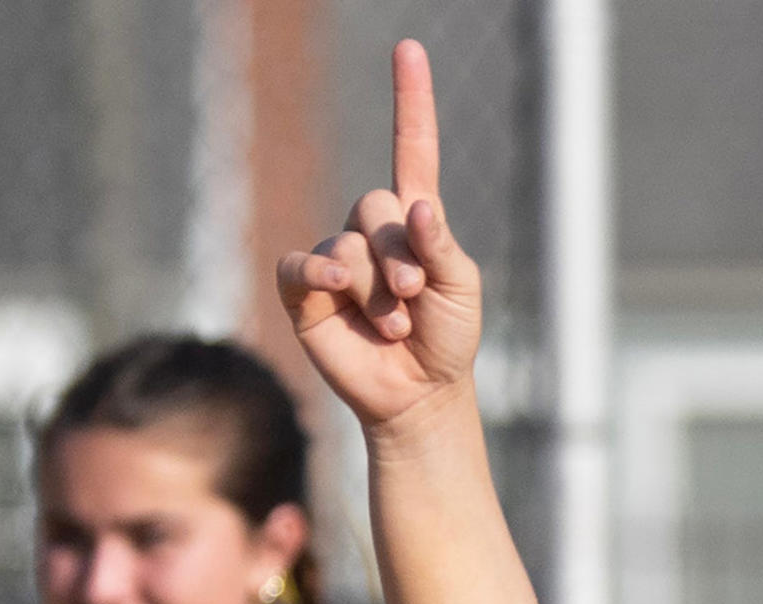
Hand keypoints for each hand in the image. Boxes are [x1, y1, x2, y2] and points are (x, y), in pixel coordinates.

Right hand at [280, 42, 482, 441]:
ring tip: (396, 325)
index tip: (408, 49)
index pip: (411, 148)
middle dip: (400, 254)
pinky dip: (319, 272)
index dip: (410, 100)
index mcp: (414, 220)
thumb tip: (417, 206)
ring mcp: (337, 258)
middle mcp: (371, 230)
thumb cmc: (447, 338)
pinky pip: (300, 265)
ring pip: (346, 244)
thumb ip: (442, 246)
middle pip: (376, 205)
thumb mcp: (462, 289)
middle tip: (415, 297)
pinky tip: (336, 287)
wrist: (419, 394)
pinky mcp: (307, 291)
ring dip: (375, 287)